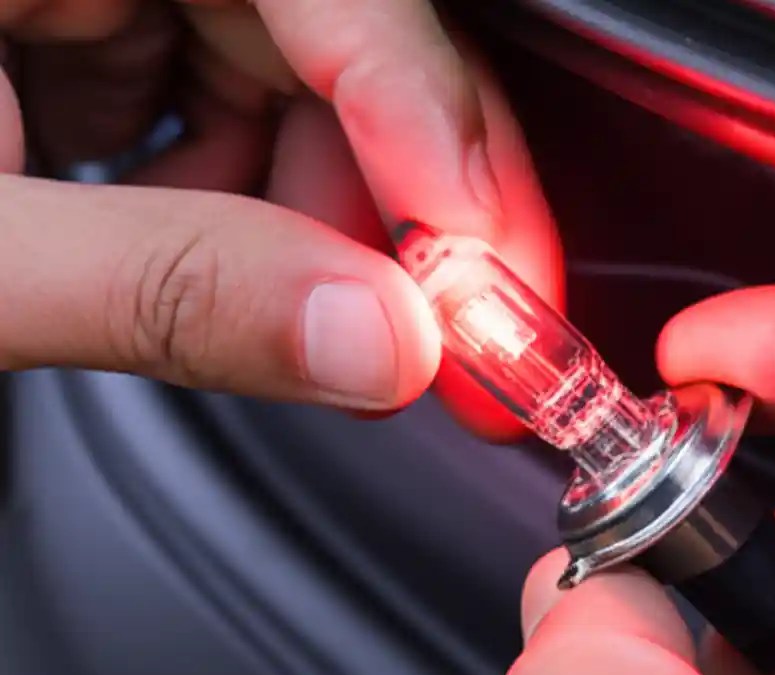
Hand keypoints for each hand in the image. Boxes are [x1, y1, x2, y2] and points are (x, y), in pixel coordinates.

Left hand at [0, 1, 560, 432]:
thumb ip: (163, 288)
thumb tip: (372, 341)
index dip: (434, 108)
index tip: (490, 258)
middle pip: (335, 32)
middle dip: (404, 194)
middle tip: (453, 326)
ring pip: (297, 76)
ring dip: (338, 216)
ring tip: (339, 322)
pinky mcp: (83, 42)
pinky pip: (227, 103)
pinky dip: (260, 206)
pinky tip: (246, 275)